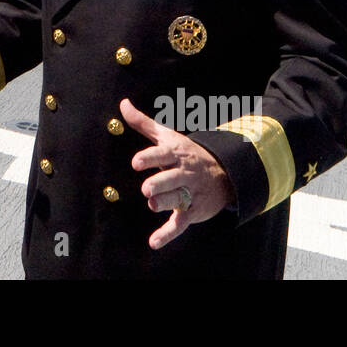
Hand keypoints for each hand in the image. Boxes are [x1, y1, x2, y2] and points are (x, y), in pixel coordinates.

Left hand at [121, 97, 236, 249]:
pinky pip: (179, 224)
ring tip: (152, 203)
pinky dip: (167, 234)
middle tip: (148, 188)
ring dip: (163, 203)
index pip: (161, 155)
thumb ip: (143, 123)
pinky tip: (154, 242)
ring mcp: (188, 193)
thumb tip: (123, 104)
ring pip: (175, 200)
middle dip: (159, 184)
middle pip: (170, 179)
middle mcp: (183, 173)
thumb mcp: (167, 136)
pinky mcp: (191, 211)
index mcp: (175, 154)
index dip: (149, 158)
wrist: (223, 174)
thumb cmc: (186, 154)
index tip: (136, 162)